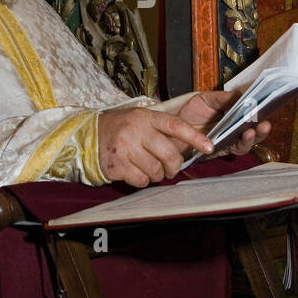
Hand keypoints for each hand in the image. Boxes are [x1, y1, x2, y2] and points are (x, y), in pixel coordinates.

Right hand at [97, 106, 214, 187]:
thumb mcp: (140, 120)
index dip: (195, 137)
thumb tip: (189, 146)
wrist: (88, 135)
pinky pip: (141, 180)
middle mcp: (136, 130)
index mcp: (146, 117)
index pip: (176, 125)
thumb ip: (162, 129)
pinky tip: (136, 172)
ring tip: (149, 168)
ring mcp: (125, 147)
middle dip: (174, 166)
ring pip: (156, 170)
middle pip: (169, 154)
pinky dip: (143, 181)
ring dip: (157, 175)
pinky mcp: (117, 165)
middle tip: (170, 168)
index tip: (209, 147)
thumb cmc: (120, 129)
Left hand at [165, 90, 271, 157]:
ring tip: (250, 131)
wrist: (170, 126)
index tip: (266, 110)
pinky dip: (235, 145)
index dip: (260, 115)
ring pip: (243, 144)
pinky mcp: (216, 152)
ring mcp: (225, 142)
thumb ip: (223, 98)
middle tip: (264, 124)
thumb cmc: (189, 113)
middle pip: (252, 134)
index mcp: (232, 117)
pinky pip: (229, 150)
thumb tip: (240, 94)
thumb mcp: (207, 100)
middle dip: (260, 130)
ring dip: (250, 139)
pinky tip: (237, 138)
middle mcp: (231, 132)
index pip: (251, 118)